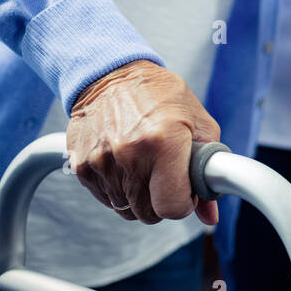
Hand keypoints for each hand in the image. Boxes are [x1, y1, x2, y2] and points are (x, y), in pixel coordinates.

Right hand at [66, 60, 220, 224]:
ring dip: (139, 196)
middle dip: (162, 202)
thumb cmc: (162, 96)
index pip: (171, 207)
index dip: (183, 205)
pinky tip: (125, 165)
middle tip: (166, 178)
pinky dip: (117, 189)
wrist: (112, 75)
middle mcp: (129, 154)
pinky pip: (105, 198)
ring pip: (125, 209)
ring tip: (145, 166)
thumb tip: (210, 215)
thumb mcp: (199, 123)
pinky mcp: (81, 165)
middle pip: (148, 213)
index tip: (185, 192)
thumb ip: (209, 170)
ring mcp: (101, 161)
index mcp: (163, 143)